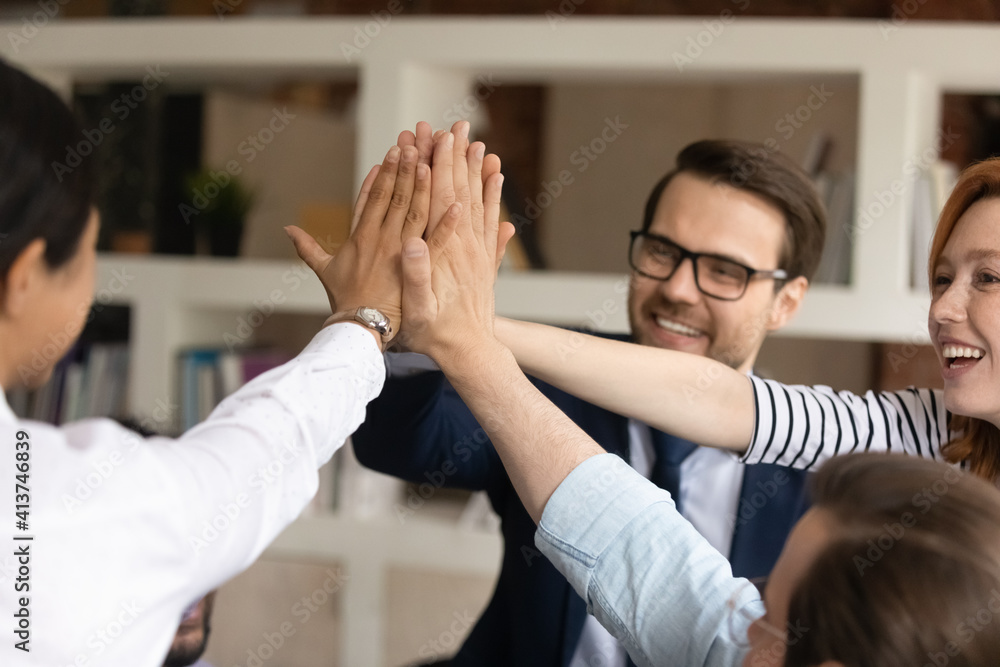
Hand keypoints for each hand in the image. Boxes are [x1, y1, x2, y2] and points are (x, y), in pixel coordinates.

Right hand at [285, 145, 429, 342]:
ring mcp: (401, 253)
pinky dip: (448, 224)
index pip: (374, 198)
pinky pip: (437, 243)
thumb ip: (308, 247)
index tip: (391, 153)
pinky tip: (459, 204)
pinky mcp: (419, 270)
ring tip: (433, 159)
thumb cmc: (344, 303)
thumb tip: (288, 229)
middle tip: (415, 143)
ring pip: (415, 212)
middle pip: (396, 197)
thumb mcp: (324, 272)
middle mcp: (382, 240)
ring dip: (424, 185)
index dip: (383, 174)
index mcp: (361, 238)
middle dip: (405, 168)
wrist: (361, 329)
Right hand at [398, 129, 515, 364]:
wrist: (470, 351)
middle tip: (455, 126)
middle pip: (462, 190)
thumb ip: (416, 275)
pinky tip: (496, 179)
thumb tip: (412, 242)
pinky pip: (492, 219)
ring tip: (478, 142)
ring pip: (480, 201)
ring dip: (478, 171)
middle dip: (457, 157)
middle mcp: (468, 245)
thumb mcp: (417, 308)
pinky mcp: (486, 259)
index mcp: (448, 251)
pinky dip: (494, 196)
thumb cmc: (435, 332)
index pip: (443, 197)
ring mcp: (480, 250)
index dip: (439, 165)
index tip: (437, 136)